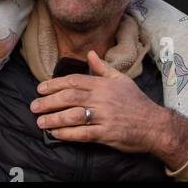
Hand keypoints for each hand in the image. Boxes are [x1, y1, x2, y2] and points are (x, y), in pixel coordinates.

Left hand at [31, 52, 187, 164]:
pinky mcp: (107, 133)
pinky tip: (56, 134)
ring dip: (54, 118)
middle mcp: (102, 98)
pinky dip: (68, 134)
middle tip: (34, 105)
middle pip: (70, 97)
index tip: (41, 88)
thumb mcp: (121, 79)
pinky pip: (83, 133)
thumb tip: (90, 53)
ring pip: (74, 115)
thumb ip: (103, 67)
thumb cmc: (136, 101)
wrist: (153, 124)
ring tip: (40, 121)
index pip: (74, 81)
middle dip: (49, 101)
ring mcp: (104, 116)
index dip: (55, 84)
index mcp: (103, 84)